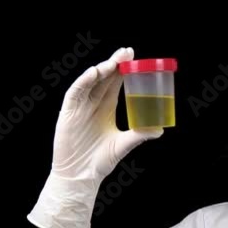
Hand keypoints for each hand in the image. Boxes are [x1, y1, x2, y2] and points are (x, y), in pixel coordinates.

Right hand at [27, 47, 161, 227]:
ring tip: (114, 61)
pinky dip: (83, 82)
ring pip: (90, 82)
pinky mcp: (68, 113)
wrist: (81, 176)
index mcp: (106, 108)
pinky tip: (94, 73)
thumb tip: (159, 129)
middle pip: (104, 78)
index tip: (134, 57)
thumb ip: (139, 136)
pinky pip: (75, 93)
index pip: (115, 83)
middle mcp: (92, 104)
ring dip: (101, 69)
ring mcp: (80, 107)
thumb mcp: (123, 145)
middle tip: (127, 51)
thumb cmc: (99, 161)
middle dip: (115, 63)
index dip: (123, 69)